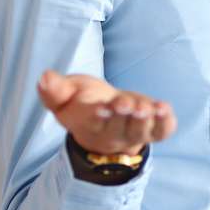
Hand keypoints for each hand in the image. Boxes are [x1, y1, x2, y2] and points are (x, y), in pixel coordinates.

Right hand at [36, 69, 176, 156]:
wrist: (108, 118)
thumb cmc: (84, 103)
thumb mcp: (65, 96)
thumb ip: (55, 90)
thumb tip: (44, 77)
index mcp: (88, 124)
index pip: (92, 123)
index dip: (97, 117)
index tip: (102, 108)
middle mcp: (113, 133)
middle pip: (118, 128)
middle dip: (123, 116)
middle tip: (126, 104)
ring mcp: (135, 133)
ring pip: (140, 131)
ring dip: (145, 120)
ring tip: (149, 108)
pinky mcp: (153, 130)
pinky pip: (161, 131)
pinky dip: (165, 122)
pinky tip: (164, 108)